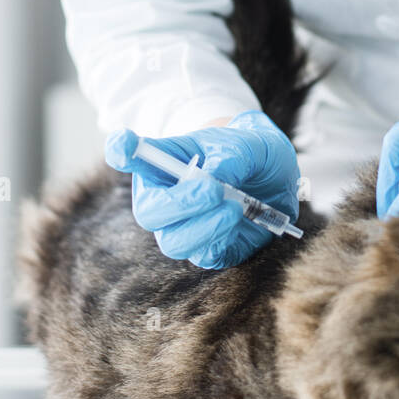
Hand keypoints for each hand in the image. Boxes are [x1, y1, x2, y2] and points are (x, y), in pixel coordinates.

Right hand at [104, 110, 300, 268]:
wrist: (276, 178)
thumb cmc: (250, 153)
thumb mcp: (249, 143)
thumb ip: (233, 156)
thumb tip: (217, 175)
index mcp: (163, 161)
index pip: (129, 153)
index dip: (121, 150)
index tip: (125, 144)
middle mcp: (164, 197)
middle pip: (149, 212)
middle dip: (179, 204)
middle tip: (213, 190)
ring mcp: (181, 227)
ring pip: (174, 242)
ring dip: (206, 226)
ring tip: (235, 206)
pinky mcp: (206, 249)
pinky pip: (204, 256)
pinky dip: (223, 239)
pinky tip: (239, 221)